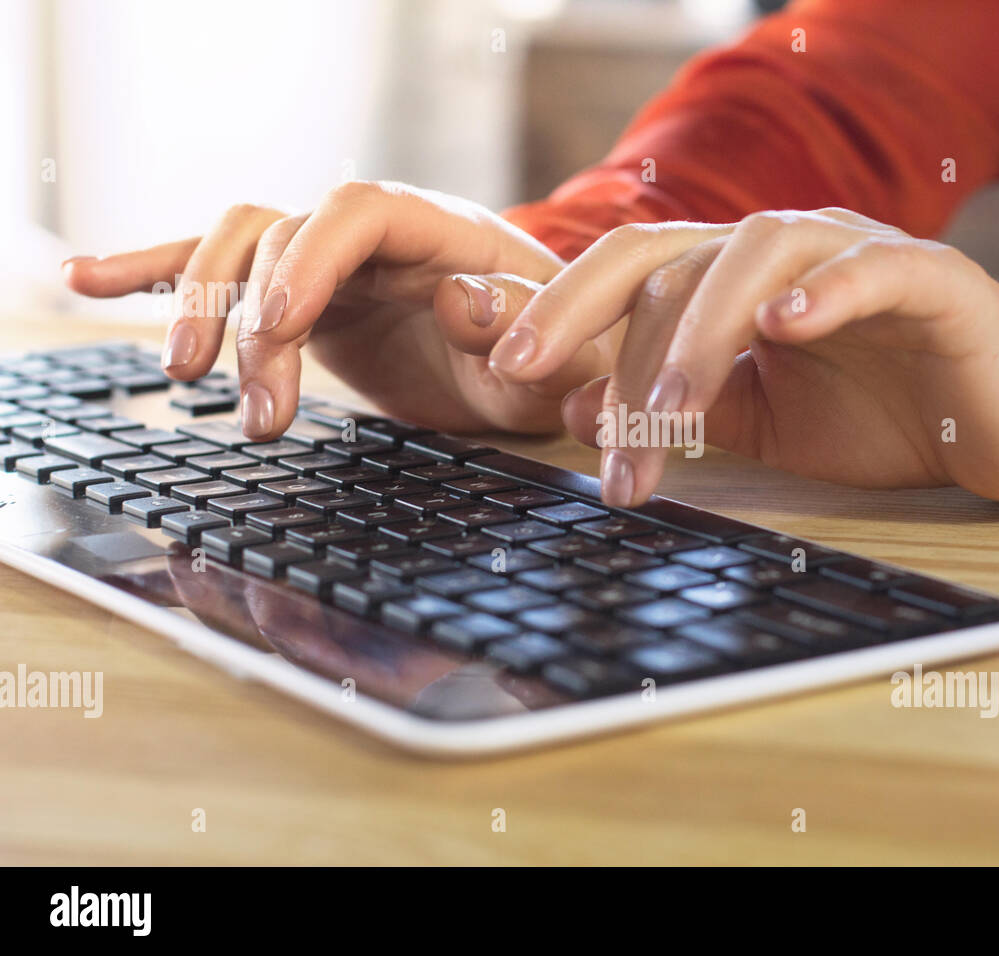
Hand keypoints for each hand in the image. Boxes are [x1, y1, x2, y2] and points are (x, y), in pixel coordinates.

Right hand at [62, 182, 621, 437]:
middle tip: (259, 412)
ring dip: (199, 304)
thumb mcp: (559, 361)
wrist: (541, 366)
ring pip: (237, 244)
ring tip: (180, 374)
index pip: (355, 209)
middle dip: (252, 319)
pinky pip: (220, 265)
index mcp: (442, 228)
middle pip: (281, 234)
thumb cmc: (556, 361)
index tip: (280, 327)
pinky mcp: (301, 293)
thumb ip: (523, 332)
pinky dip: (155, 269)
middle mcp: (375, 232)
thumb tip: (460, 300)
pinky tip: (88, 281)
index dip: (309, 258)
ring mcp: (331, 258)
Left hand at [486, 208, 998, 505]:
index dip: (560, 310)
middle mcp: (781, 256)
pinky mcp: (931, 278)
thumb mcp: (758, 425)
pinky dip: (826, 291)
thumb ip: (677, 409)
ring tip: (665, 412)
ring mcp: (854, 256)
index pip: (629, 278)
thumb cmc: (885, 416)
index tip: (498, 367)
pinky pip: (872, 267)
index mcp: (732, 286)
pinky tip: (785, 328)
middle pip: (669, 257)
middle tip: (549, 397)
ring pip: (753, 257)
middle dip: (600, 329)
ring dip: (698, 332)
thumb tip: (569, 411)